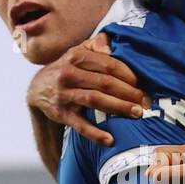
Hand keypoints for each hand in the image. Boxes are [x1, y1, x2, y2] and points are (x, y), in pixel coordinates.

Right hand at [27, 33, 151, 145]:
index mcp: (77, 56)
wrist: (37, 89)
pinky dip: (95, 133)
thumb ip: (97, 44)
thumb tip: (112, 43)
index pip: (109, 65)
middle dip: (129, 93)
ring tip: (137, 114)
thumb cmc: (68, 69)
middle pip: (105, 82)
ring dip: (119, 107)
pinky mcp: (60, 113)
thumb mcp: (78, 51)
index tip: (143, 85)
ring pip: (95, 100)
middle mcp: (69, 73)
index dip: (129, 75)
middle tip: (146, 102)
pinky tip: (110, 140)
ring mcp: (64, 94)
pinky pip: (80, 125)